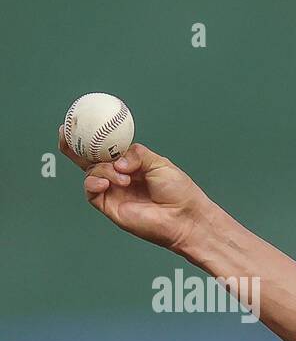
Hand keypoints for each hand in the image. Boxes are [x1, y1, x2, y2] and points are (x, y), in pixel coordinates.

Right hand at [58, 127, 211, 255]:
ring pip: (91, 173)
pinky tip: (105, 182)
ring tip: (123, 177)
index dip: (90, 137)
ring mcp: (113, 192)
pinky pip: (91, 192)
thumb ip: (136, 154)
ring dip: (103, 170)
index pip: (105, 149)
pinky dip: (94, 183)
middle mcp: (118, 177)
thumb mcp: (159, 163)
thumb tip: (117, 161)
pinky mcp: (110, 207)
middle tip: (64, 134)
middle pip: (88, 160)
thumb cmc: (179, 191)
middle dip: (73, 147)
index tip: (78, 123)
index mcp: (130, 165)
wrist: (186, 217)